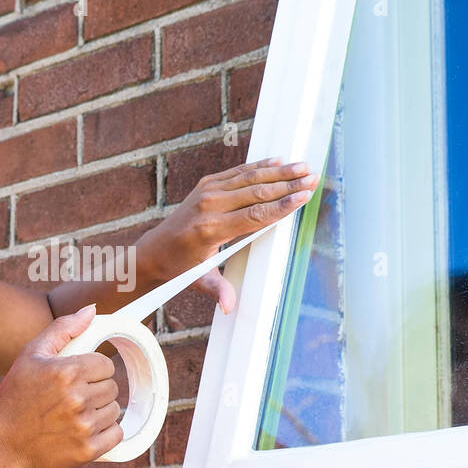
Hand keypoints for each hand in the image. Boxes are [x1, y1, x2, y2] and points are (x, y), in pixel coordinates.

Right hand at [0, 304, 123, 467]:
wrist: (2, 443)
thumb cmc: (15, 396)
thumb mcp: (31, 354)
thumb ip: (63, 328)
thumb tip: (91, 310)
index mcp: (67, 372)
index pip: (106, 365)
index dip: (93, 369)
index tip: (78, 377)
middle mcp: (78, 399)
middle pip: (112, 387)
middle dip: (96, 389)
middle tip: (74, 396)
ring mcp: (83, 427)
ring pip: (115, 411)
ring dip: (100, 411)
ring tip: (76, 413)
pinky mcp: (87, 450)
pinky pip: (116, 434)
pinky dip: (105, 432)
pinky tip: (84, 429)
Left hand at [137, 157, 318, 320]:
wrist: (155, 249)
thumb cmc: (181, 266)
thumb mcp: (199, 280)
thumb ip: (218, 290)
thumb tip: (229, 307)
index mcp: (210, 229)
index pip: (255, 215)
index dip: (282, 205)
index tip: (304, 196)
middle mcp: (209, 206)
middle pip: (256, 192)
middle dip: (287, 184)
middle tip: (312, 178)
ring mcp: (207, 192)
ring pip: (249, 178)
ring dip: (278, 171)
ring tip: (303, 167)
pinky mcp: (207, 184)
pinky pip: (237, 173)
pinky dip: (258, 166)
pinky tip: (278, 160)